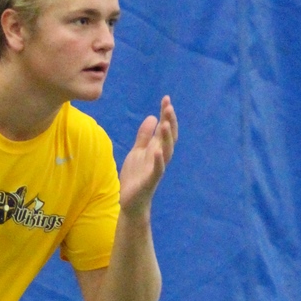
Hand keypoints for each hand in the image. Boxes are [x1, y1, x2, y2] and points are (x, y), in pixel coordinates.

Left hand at [119, 96, 177, 216]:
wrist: (130, 201)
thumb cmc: (135, 177)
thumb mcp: (137, 152)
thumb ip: (144, 136)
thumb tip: (152, 117)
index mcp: (156, 149)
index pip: (164, 129)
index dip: (166, 115)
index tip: (166, 99)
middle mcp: (159, 157)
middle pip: (168, 138)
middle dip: (170, 122)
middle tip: (169, 107)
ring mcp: (156, 169)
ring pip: (166, 152)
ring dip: (167, 138)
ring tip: (166, 124)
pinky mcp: (150, 181)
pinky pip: (157, 170)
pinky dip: (158, 160)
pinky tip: (156, 150)